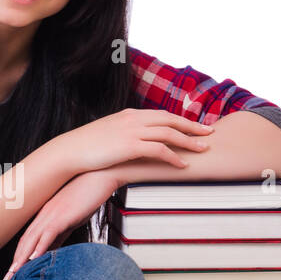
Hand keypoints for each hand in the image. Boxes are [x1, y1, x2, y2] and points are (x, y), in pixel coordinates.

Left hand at [2, 168, 123, 279]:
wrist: (99, 175)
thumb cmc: (88, 194)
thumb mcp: (72, 218)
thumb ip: (62, 233)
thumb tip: (54, 248)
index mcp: (45, 215)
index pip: (28, 238)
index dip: (19, 255)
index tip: (14, 270)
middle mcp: (45, 214)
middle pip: (25, 241)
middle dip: (16, 261)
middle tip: (8, 278)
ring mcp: (52, 214)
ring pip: (32, 238)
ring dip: (22, 258)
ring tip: (15, 273)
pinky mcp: (63, 215)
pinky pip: (48, 233)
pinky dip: (40, 246)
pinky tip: (34, 258)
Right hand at [50, 108, 213, 174]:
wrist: (70, 151)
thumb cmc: (86, 146)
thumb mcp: (108, 134)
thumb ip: (124, 134)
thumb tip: (134, 143)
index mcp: (130, 114)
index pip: (162, 114)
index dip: (182, 120)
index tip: (196, 125)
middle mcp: (134, 119)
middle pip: (171, 120)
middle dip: (193, 126)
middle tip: (210, 132)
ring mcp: (133, 131)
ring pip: (169, 133)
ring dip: (189, 141)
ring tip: (203, 150)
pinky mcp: (130, 146)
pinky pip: (159, 150)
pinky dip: (174, 157)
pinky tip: (182, 165)